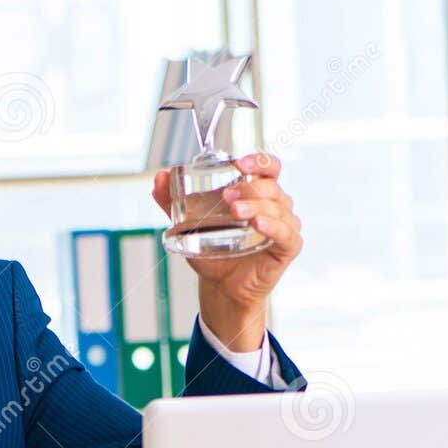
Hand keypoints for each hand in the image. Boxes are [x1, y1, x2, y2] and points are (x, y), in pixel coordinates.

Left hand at [152, 152, 301, 352]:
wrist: (222, 286)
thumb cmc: (214, 251)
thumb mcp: (189, 224)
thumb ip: (171, 202)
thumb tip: (160, 178)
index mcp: (257, 192)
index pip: (269, 167)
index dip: (259, 161)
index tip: (240, 164)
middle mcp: (275, 205)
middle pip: (270, 187)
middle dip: (249, 188)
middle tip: (227, 196)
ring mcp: (284, 225)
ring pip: (277, 208)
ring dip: (256, 206)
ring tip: (235, 211)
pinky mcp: (287, 247)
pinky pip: (286, 233)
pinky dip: (273, 226)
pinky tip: (259, 224)